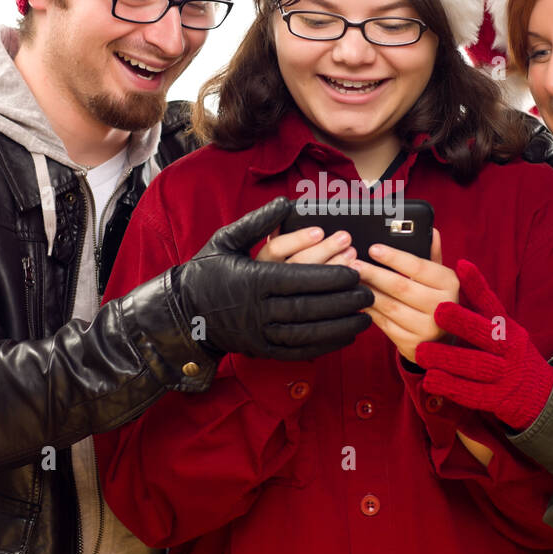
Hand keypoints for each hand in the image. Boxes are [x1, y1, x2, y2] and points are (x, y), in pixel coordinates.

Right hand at [174, 197, 372, 360]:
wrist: (183, 313)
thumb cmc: (206, 272)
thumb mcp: (225, 240)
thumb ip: (258, 222)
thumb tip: (287, 203)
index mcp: (252, 278)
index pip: (299, 278)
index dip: (330, 277)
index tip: (355, 272)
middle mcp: (257, 309)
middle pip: (308, 307)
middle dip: (343, 301)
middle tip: (369, 293)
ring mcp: (259, 333)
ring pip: (307, 332)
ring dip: (340, 326)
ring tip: (365, 317)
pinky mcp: (261, 349)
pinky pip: (299, 350)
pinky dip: (325, 345)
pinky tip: (345, 336)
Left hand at [351, 229, 458, 363]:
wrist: (442, 340)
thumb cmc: (436, 299)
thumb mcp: (439, 277)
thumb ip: (432, 254)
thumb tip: (430, 231)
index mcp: (450, 284)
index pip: (419, 266)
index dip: (394, 257)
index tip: (373, 249)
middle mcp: (442, 307)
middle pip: (401, 287)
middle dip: (374, 274)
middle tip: (353, 264)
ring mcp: (427, 328)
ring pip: (390, 306)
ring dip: (368, 292)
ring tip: (352, 280)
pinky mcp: (412, 344)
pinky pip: (384, 324)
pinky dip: (369, 310)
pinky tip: (358, 300)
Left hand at [415, 259, 552, 429]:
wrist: (540, 395)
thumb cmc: (509, 354)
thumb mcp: (504, 330)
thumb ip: (481, 307)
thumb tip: (459, 266)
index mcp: (508, 328)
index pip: (492, 303)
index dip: (477, 285)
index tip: (461, 266)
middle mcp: (509, 349)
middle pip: (486, 334)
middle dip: (462, 322)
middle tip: (437, 311)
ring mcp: (504, 375)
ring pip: (475, 365)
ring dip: (447, 357)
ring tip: (421, 351)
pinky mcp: (496, 398)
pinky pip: (471, 393)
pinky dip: (450, 386)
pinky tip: (431, 379)